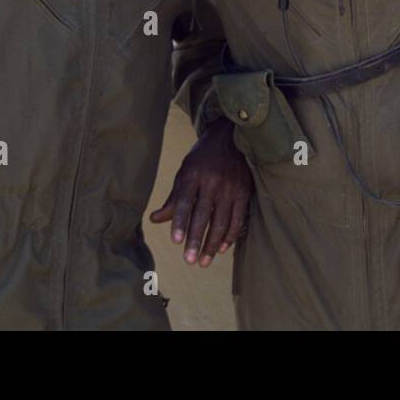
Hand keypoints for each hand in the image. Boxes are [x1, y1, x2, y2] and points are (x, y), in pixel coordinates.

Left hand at [149, 120, 252, 266]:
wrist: (230, 138)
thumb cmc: (202, 159)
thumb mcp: (185, 172)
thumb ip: (174, 198)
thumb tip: (155, 220)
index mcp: (193, 174)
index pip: (185, 202)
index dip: (180, 222)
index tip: (176, 241)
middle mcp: (212, 180)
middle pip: (204, 214)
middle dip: (196, 239)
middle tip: (189, 260)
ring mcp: (230, 187)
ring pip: (222, 220)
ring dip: (213, 244)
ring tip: (203, 261)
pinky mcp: (244, 192)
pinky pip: (238, 218)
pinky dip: (231, 235)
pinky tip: (223, 248)